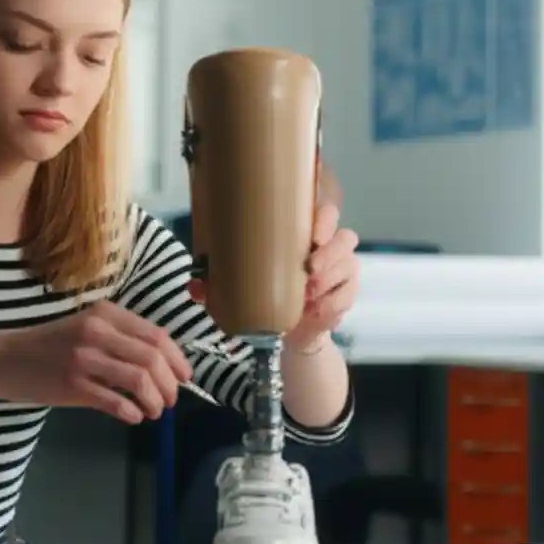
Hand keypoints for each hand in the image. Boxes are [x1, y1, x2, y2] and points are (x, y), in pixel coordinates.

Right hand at [0, 300, 191, 423]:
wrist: (5, 359)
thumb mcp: (87, 328)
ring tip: (154, 411)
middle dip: (170, 384)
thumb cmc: (51, 345)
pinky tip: (134, 416)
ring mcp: (84, 358)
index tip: (185, 377)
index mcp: (106, 313)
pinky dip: (131, 412)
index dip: (177, 359)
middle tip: (170, 400)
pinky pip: (115, 401)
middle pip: (152, 358)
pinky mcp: (72, 385)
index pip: (156, 335)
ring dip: (154, 400)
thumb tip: (163, 365)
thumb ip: (122, 340)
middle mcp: (97, 331)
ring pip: (138, 380)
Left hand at [186, 202, 359, 350]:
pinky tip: (314, 312)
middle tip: (309, 268)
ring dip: (330, 281)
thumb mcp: (239, 286)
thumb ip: (217, 285)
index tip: (313, 232)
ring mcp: (342, 271)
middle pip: (345, 238)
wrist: (287, 330)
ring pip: (348, 266)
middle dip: (330, 252)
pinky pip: (347, 297)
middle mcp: (329, 247)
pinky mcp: (347, 296)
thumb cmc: (264, 293)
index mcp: (304, 233)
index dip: (325, 218)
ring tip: (308, 294)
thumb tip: (195, 285)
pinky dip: (331, 305)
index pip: (325, 212)